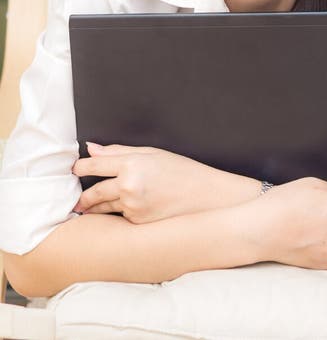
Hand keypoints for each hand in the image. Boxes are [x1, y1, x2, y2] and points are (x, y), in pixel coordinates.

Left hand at [71, 143, 209, 223]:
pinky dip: (116, 214)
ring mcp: (132, 208)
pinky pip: (119, 217)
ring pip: (103, 208)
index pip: (94, 165)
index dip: (80, 167)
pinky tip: (115, 214)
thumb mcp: (153, 153)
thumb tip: (92, 149)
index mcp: (132, 164)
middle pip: (93, 191)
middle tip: (76, 196)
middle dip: (83, 195)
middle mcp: (128, 187)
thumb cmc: (182, 171)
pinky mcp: (137, 224)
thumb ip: (120, 151)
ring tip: (86, 207)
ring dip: (93, 207)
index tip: (75, 168)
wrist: (205, 198)